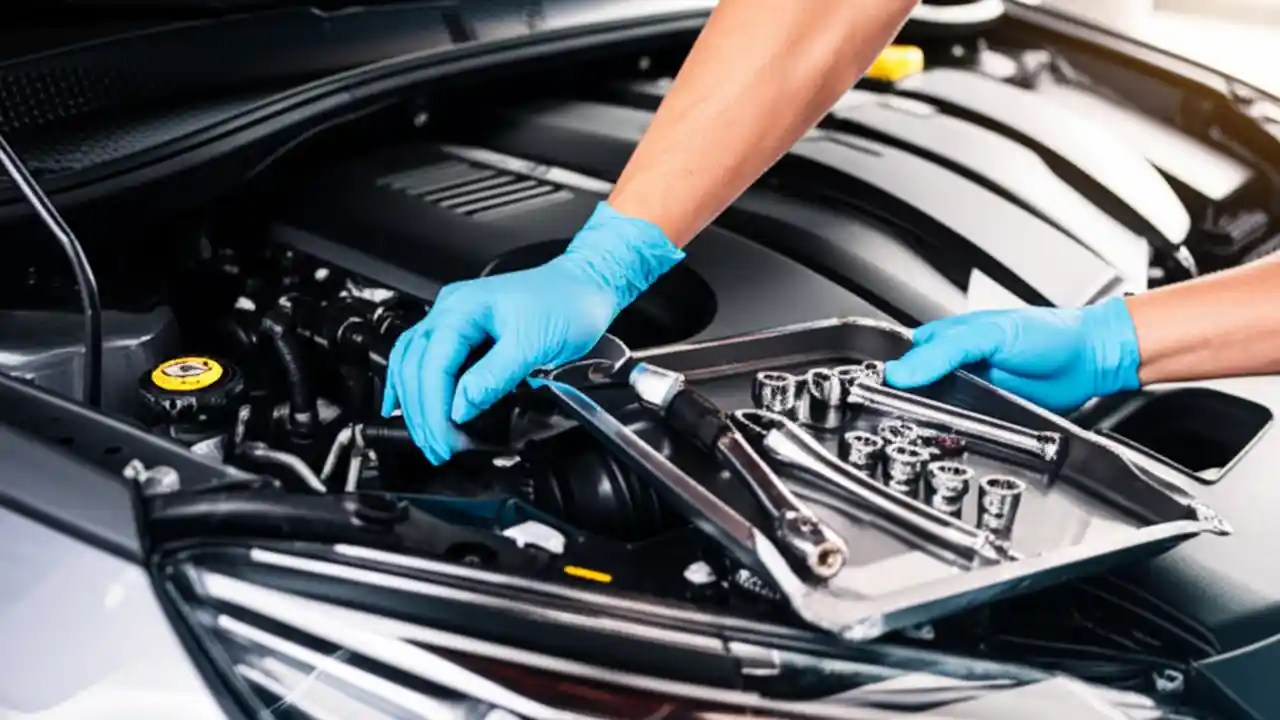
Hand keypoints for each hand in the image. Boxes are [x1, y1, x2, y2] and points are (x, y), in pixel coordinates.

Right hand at [382, 202, 684, 463]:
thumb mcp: (534, 345)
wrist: (587, 285)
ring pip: (412, 361)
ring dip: (414, 402)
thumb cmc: (567, 303)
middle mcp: (451, 310)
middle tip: (437, 448)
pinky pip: (424, 356)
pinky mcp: (465, 328)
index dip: (434, 409)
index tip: (445, 440)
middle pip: (415, 366)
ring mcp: (455, 317)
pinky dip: (414, 383)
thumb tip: (460, 407)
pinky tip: (406, 402)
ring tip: (425, 436)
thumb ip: (493, 376)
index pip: (433, 366)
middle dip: (421, 413)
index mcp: (463, 309)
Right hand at [884, 297, 1141, 411]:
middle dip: (905, 400)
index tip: (876, 389)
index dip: (890, 372)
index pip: (905, 356)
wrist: (1089, 360)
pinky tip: (948, 433)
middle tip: (893, 412)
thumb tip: (902, 372)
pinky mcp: (988, 414)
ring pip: (936, 409)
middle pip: (916, 386)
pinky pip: (962, 426)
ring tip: (915, 426)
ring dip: (927, 419)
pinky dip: (953, 431)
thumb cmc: (1048, 333)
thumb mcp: (989, 335)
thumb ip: (945, 353)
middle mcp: (956, 364)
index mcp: (948, 337)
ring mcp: (971, 391)